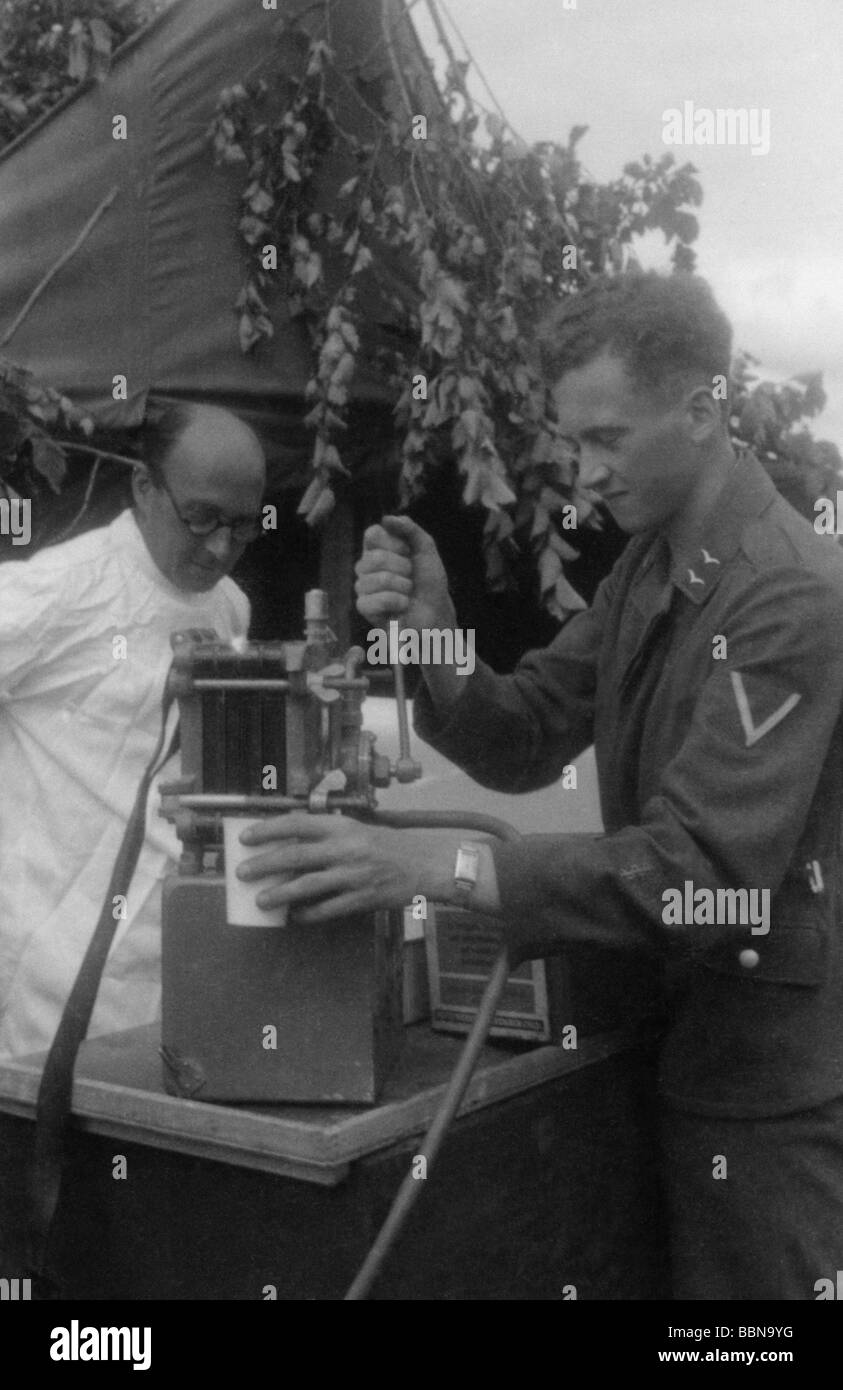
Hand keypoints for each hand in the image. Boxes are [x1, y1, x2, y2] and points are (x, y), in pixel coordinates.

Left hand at [236, 813, 457, 924]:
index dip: (268, 830)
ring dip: (280, 894)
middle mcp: (345, 848)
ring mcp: (353, 875)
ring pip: (307, 886)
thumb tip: (288, 844)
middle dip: (264, 864)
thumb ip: (327, 835)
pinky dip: (309, 914)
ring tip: (260, 900)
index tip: (246, 837)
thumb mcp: (357, 830)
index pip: (297, 824)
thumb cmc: (386, 845)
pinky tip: (295, 916)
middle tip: (242, 872)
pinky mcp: (362, 898)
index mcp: (342, 826)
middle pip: (295, 856)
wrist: (423, 864)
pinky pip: (328, 908)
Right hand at [355, 515, 454, 632]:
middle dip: (403, 567)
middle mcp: (366, 565)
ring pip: (378, 579)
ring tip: (408, 592)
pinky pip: (373, 600)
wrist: (436, 611)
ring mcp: (363, 586)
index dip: (394, 542)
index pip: (372, 534)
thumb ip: (409, 528)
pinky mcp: (364, 607)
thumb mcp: (426, 548)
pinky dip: (395, 602)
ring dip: (402, 586)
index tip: (408, 552)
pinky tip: (402, 605)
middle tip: (411, 576)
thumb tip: (385, 518)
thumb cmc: (428, 581)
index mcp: (377, 548)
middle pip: (375, 557)